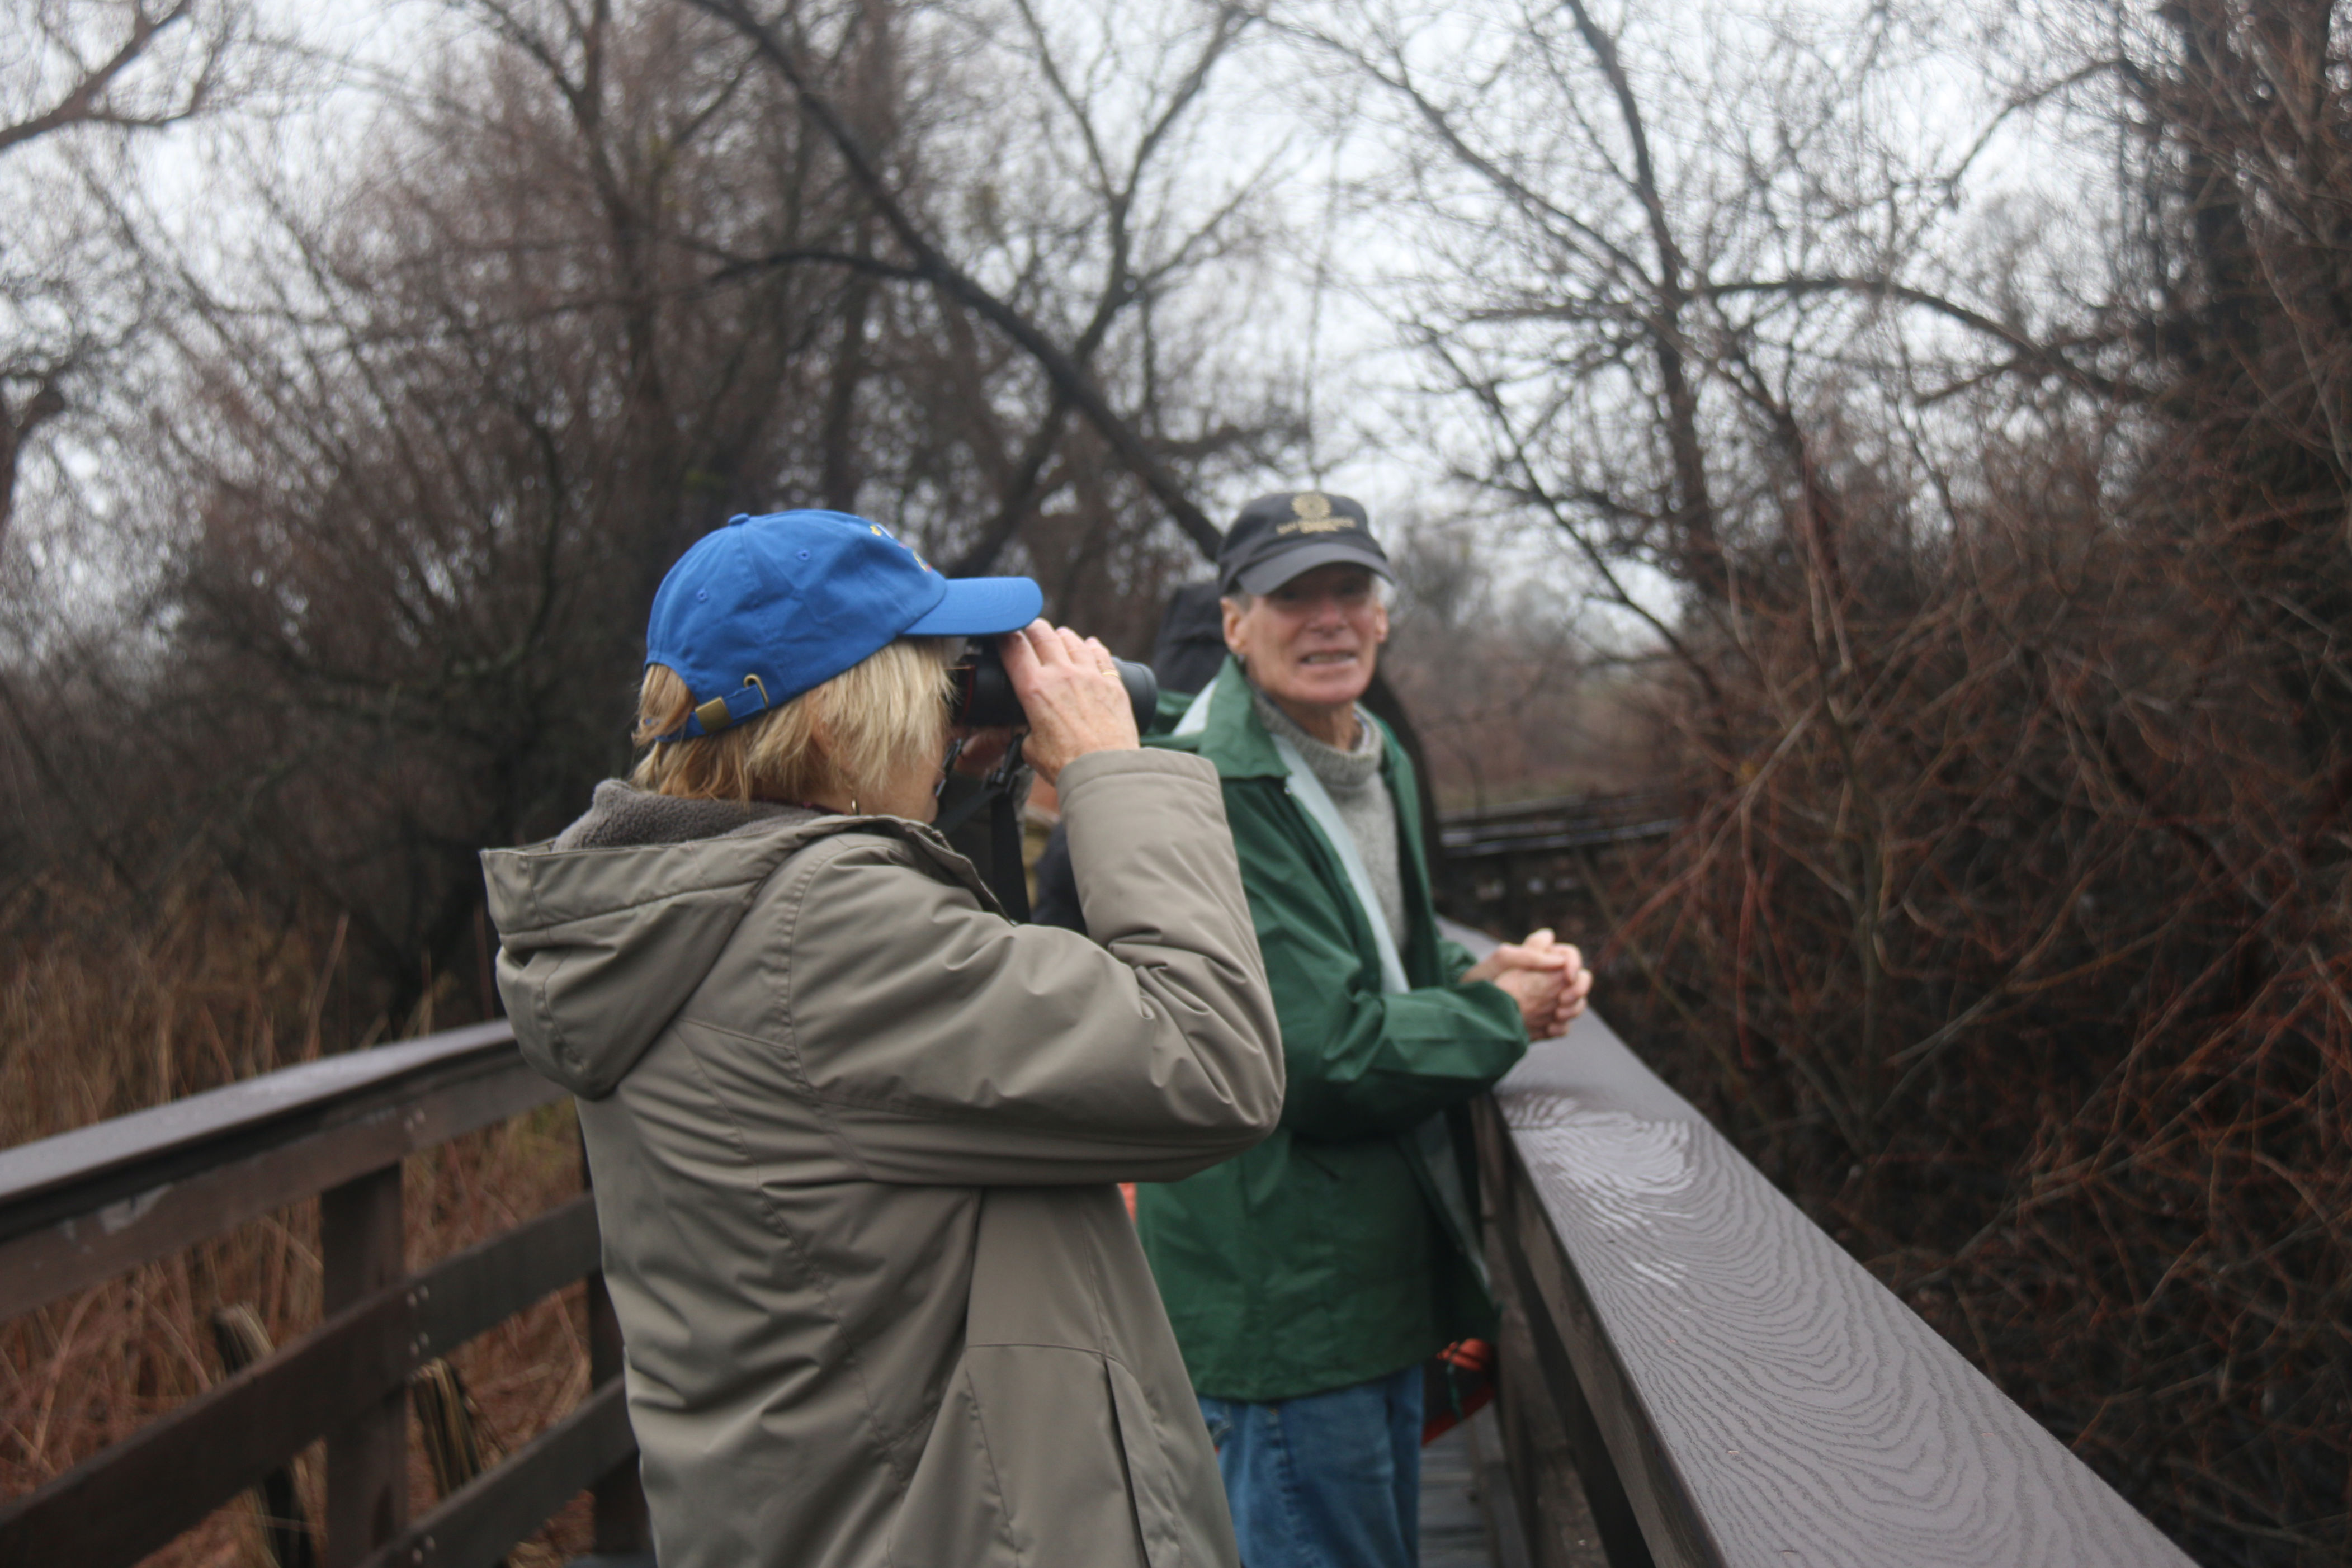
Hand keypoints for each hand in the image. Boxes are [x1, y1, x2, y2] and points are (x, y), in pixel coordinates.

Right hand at [998, 621, 1138, 782]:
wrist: (1104, 771)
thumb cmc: (1066, 764)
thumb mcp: (1031, 748)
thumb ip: (1027, 729)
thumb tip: (1029, 728)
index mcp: (1034, 689)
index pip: (1014, 647)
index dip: (1004, 635)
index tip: (1002, 634)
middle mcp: (1062, 674)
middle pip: (1042, 634)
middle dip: (1032, 627)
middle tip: (1028, 629)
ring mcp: (1090, 675)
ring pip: (1072, 640)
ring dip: (1061, 636)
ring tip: (1058, 637)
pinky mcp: (1113, 684)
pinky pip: (1101, 655)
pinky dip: (1092, 648)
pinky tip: (1090, 646)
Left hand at [1466, 928, 1593, 1039]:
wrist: (1467, 1014)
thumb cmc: (1478, 981)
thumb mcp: (1499, 961)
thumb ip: (1528, 954)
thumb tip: (1559, 959)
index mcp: (1538, 960)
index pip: (1569, 955)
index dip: (1574, 963)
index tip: (1566, 976)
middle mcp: (1547, 981)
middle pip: (1580, 980)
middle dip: (1578, 990)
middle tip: (1562, 1000)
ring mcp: (1547, 1003)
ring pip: (1576, 1004)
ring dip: (1573, 1009)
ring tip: (1554, 1015)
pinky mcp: (1544, 1023)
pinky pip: (1564, 1027)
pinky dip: (1561, 1028)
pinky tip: (1546, 1028)